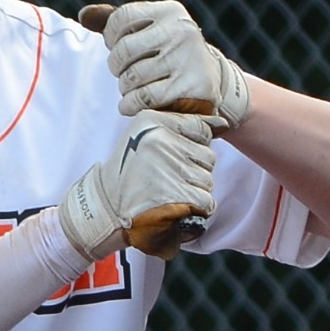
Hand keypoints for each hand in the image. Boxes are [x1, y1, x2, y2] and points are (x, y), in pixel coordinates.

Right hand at [58, 110, 217, 261]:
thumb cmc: (130, 170)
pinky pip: (206, 201)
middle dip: (193, 170)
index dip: (192, 147)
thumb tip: (222, 122)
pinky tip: (173, 206)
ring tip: (166, 191)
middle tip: (166, 177)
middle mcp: (162, 142)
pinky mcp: (178, 196)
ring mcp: (171, 169)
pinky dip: (194, 208)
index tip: (173, 158)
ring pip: (208, 180)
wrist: (107, 207)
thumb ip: (181, 125)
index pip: (201, 128)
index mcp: (154, 122)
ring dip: (193, 190)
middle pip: (208, 156)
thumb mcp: (144, 134)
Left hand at [78, 1, 249, 129]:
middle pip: (123, 50)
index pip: (121, 17)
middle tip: (124, 71)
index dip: (110, 36)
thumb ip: (114, 21)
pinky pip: (144, 99)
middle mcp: (181, 31)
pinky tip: (133, 103)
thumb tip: (84, 14)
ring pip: (131, 77)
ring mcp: (188, 59)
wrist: (210, 79)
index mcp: (169, 11)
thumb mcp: (147, 29)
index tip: (116, 46)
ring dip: (124, 87)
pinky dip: (131, 104)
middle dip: (116, 66)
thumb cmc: (168, 50)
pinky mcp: (192, 88)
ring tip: (132, 87)